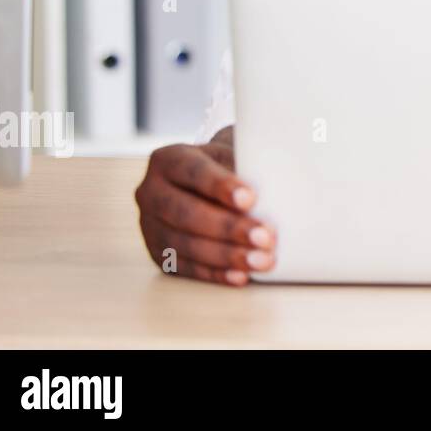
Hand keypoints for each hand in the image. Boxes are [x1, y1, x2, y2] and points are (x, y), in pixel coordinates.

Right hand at [134, 126, 275, 285]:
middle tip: (265, 237)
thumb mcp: (233, 154)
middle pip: (186, 213)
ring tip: (261, 260)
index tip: (251, 198)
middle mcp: (150, 192)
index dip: (220, 186)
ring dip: (226, 256)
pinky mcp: (158, 254)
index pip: (192, 172)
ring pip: (185, 245)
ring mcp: (149, 226)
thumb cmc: (227, 166)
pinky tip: (241, 276)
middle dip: (228, 228)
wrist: (207, 183)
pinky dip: (215, 274)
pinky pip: (186, 268)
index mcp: (168, 160)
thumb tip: (280, 185)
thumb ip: (247, 166)